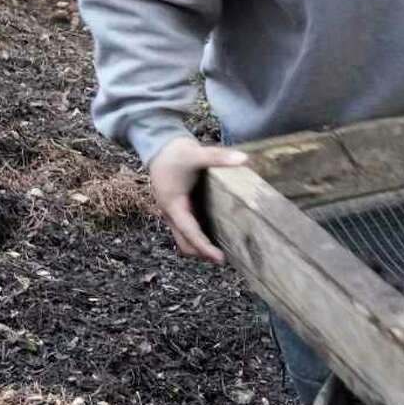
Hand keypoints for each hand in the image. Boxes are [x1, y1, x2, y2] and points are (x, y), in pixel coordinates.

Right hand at [147, 137, 248, 263]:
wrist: (159, 146)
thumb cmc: (176, 152)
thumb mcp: (196, 153)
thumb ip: (218, 157)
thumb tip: (244, 159)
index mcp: (173, 205)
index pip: (189, 232)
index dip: (204, 246)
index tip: (219, 258)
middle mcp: (170, 212)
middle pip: (184, 242)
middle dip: (202, 252)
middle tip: (225, 258)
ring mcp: (173, 211)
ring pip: (184, 237)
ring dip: (200, 245)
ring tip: (224, 250)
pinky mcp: (178, 208)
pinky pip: (187, 228)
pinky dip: (199, 235)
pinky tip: (218, 233)